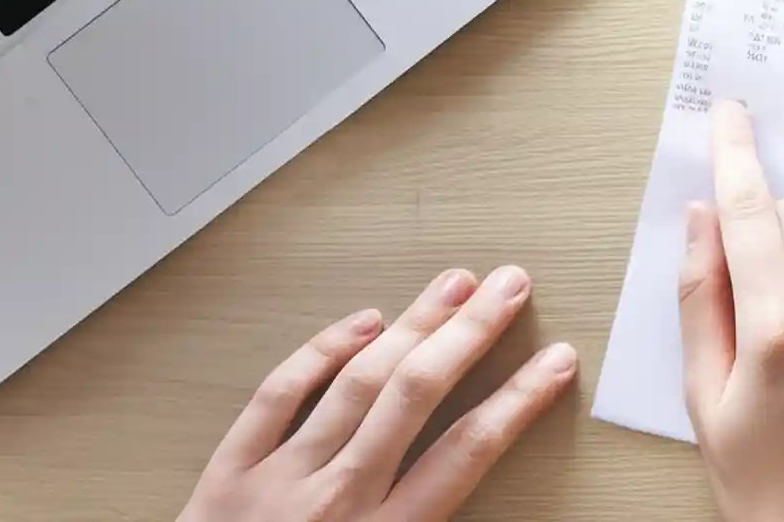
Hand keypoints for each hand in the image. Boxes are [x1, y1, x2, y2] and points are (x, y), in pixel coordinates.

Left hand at [178, 266, 576, 521]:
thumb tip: (469, 475)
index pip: (467, 452)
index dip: (517, 400)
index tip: (553, 362)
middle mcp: (338, 499)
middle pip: (417, 394)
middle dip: (470, 333)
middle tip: (509, 287)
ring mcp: (279, 477)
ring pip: (357, 381)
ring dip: (412, 325)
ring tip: (453, 286)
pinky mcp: (230, 469)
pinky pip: (278, 393)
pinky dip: (321, 352)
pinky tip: (362, 321)